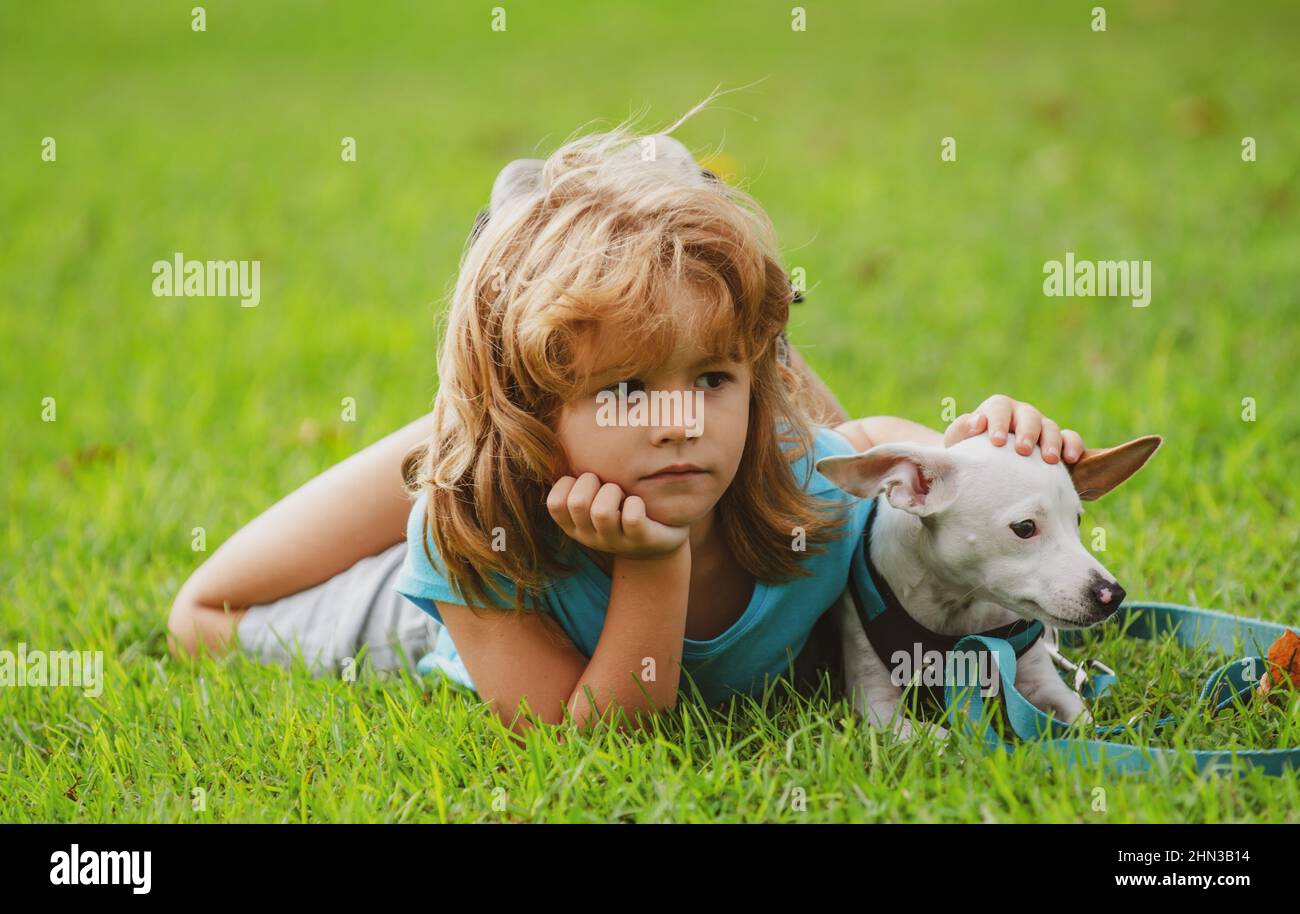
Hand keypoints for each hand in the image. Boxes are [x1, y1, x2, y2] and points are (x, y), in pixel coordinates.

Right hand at [546, 473, 690, 558]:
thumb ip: (579, 480)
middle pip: (577, 504)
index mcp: (573, 526)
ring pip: (602, 512)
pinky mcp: (640, 541)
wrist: (657, 541)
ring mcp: (614, 542)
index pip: (555, 504)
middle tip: (607, 485)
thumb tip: (567, 435)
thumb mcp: (594, 499)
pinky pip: (632, 518)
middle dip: (593, 483)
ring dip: (614, 493)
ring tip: (622, 495)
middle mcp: (589, 537)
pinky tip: (638, 503)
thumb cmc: (620, 509)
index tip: (586, 483)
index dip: (568, 485)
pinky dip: (636, 504)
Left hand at [942, 394, 1083, 463]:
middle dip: (1027, 432)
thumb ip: (961, 429)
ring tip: (1049, 460)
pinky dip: (1073, 445)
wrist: (983, 468)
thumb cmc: (968, 452)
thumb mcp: (958, 441)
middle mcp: (1021, 414)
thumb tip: (977, 421)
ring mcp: (1041, 426)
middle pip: (1028, 416)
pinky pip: (1070, 438)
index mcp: (997, 410)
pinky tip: (1072, 459)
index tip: (996, 441)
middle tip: (1023, 450)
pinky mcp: (1058, 441)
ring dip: (1051, 442)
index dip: (999, 422)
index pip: (999, 407)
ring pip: (1051, 427)